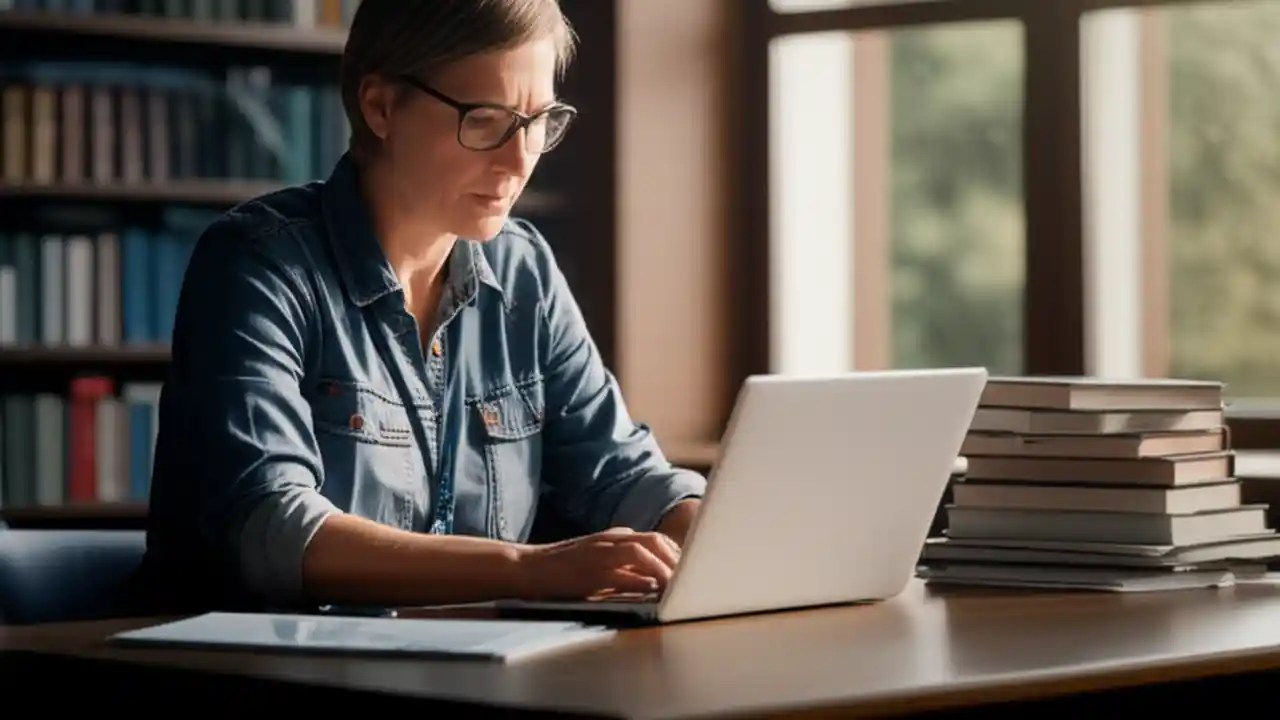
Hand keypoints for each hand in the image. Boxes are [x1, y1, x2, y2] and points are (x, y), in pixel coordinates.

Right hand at [514, 527, 681, 599]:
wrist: (528, 567)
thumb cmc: (562, 567)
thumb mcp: (595, 556)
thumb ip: (621, 558)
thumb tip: (649, 570)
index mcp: (614, 536)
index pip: (655, 539)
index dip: (675, 554)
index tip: (688, 570)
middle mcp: (610, 540)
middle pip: (655, 541)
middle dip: (676, 560)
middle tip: (689, 579)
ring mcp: (601, 553)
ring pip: (644, 551)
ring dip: (664, 567)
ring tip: (676, 585)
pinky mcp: (591, 571)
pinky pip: (625, 572)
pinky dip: (643, 579)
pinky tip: (654, 590)